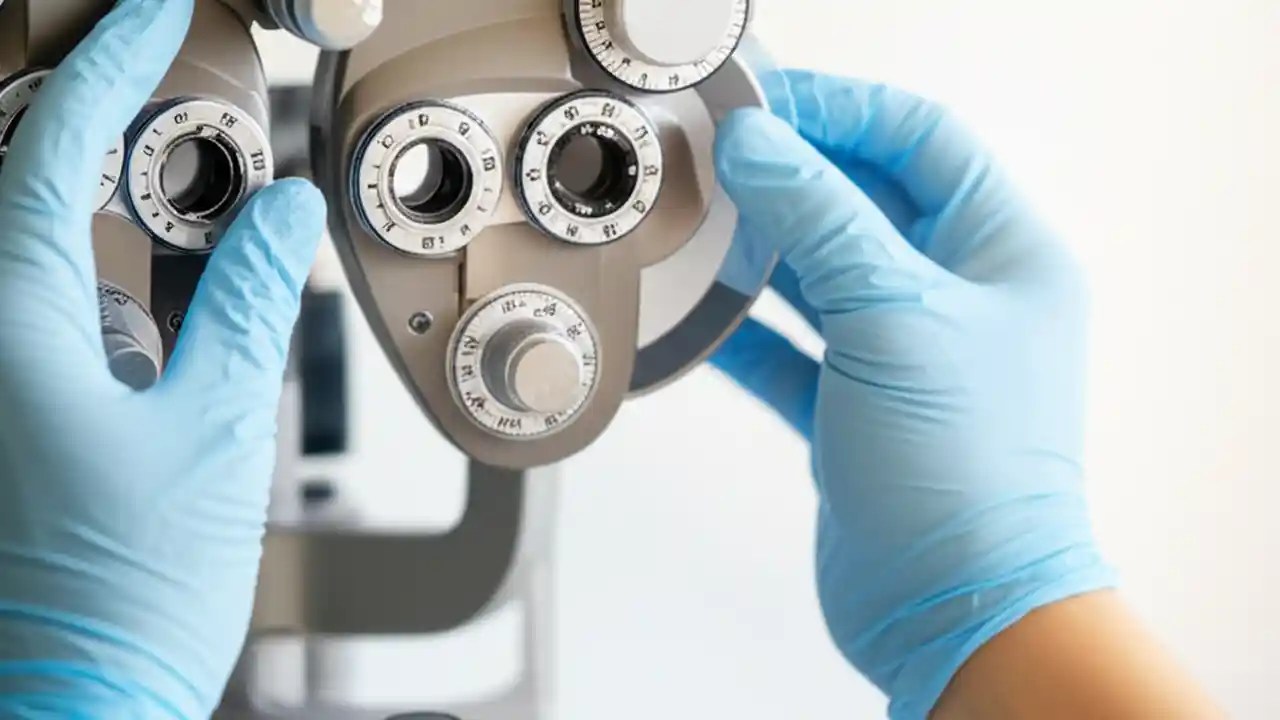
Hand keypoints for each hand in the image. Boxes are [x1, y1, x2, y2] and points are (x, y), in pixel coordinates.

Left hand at [0, 1, 324, 716]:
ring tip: (184, 195)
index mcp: (9, 327)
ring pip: (36, 252)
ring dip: (103, 207)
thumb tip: (280, 205)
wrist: (75, 710)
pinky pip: (45, 314)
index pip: (48, 152)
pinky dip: (101, 283)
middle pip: (18, 183)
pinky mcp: (10, 421)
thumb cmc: (128, 591)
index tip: (152, 9)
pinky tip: (158, 310)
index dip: (107, 66)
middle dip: (93, 118)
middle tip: (166, 77)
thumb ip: (244, 302)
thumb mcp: (217, 430)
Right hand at [712, 70, 1115, 718]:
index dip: (844, 111)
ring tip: (702, 224)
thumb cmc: (966, 475)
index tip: (766, 105)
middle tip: (717, 157)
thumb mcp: (895, 316)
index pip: (921, 142)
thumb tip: (761, 145)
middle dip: (792, 176)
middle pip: (866, 202)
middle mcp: (959, 299)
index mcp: (1003, 254)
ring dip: (764, 249)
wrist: (957, 610)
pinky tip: (704, 319)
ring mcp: (907, 356)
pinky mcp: (858, 410)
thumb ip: (822, 220)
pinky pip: (794, 349)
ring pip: (825, 273)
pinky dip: (749, 332)